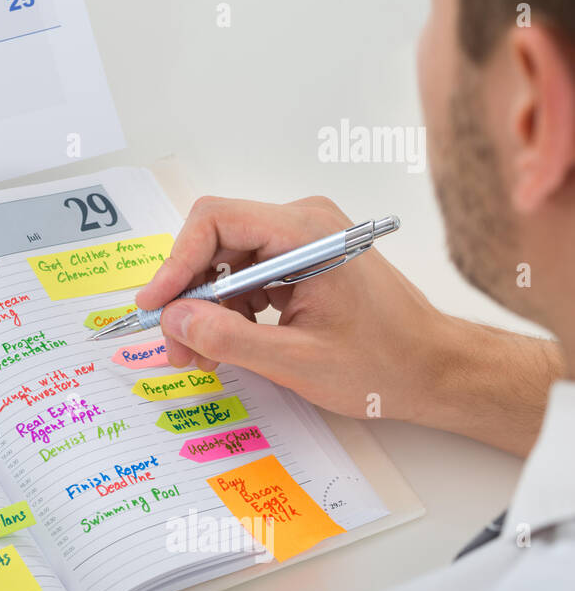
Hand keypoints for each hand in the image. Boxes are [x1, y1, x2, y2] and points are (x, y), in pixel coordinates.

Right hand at [134, 196, 558, 454]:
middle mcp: (302, 223)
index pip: (215, 221)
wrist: (436, 370)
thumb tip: (174, 320)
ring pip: (226, 262)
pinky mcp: (303, 260)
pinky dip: (230, 310)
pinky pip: (247, 275)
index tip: (154, 306)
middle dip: (188, 295)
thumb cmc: (384, 364)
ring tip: (203, 356)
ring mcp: (303, 240)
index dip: (175, 262)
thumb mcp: (297, 361)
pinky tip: (229, 344)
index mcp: (305, 233)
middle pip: (215, 242)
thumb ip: (228, 339)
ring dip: (207, 309)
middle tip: (177, 347)